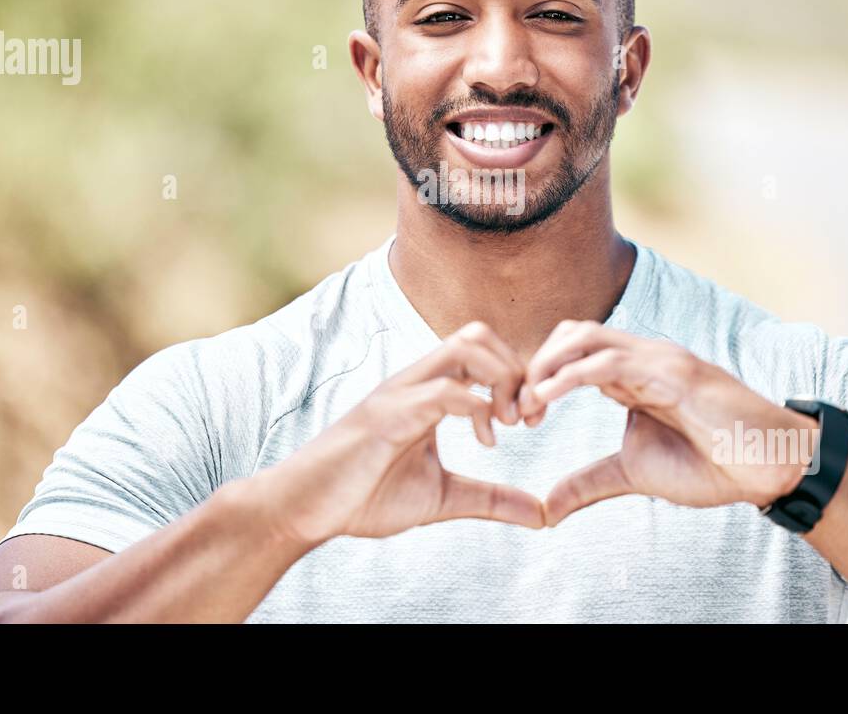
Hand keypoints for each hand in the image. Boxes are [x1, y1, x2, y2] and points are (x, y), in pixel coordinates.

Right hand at [264, 321, 544, 545]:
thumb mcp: (443, 499)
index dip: (518, 377)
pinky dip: (478, 410)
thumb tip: (542, 514)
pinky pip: (445, 390)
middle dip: (516, 369)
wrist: (306, 509)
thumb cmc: (365, 497)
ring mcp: (402, 392)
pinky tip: (486, 443)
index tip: (531, 421)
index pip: (483, 350)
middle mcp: (416, 381)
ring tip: (508, 424)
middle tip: (526, 419)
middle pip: (478, 333)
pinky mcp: (390, 415)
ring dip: (501, 379)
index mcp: (428, 392)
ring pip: (465, 346)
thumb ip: (491, 499)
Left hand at [518, 321, 817, 525]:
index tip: (517, 417)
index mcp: (630, 374)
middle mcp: (640, 357)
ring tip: (526, 404)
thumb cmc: (711, 464)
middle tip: (515, 409)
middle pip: (569, 333)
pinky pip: (610, 360)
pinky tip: (547, 397)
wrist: (769, 467)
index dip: (537, 376)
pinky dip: (570, 373)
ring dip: (544, 366)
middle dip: (533, 364)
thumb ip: (589, 482)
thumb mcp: (633, 474)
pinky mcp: (671, 372)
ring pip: (584, 336)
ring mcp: (656, 359)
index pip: (570, 350)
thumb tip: (546, 508)